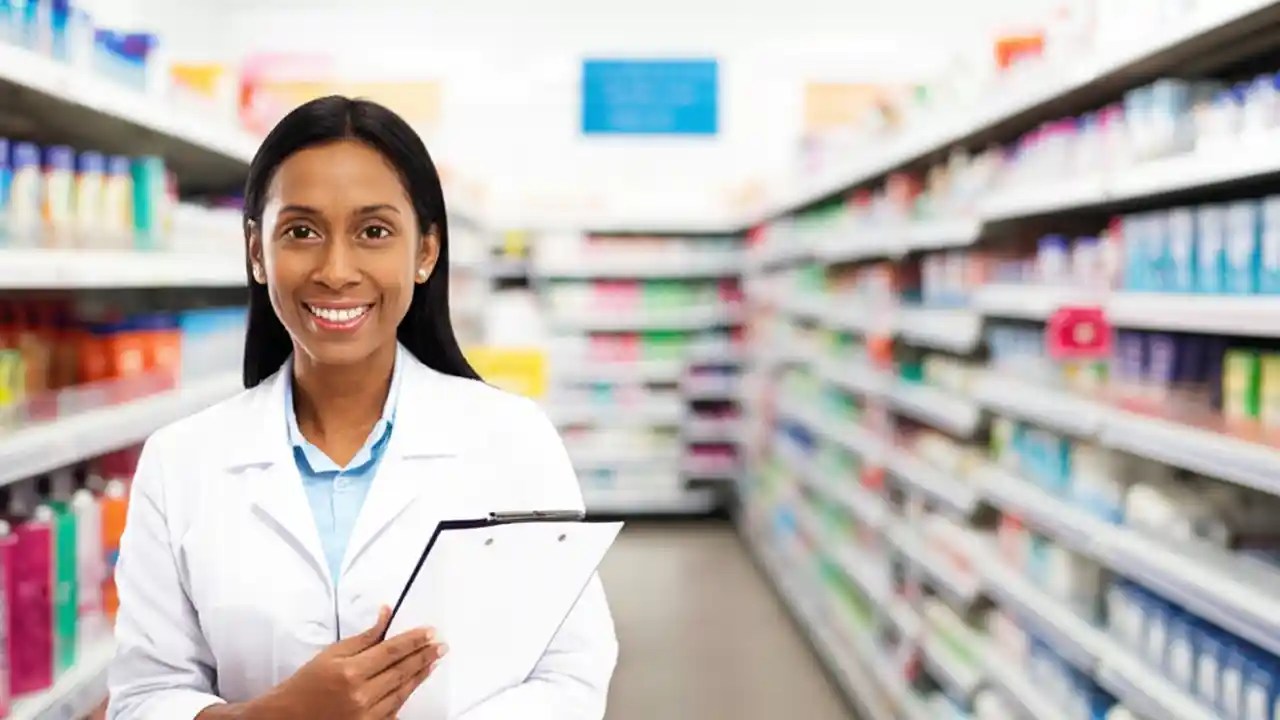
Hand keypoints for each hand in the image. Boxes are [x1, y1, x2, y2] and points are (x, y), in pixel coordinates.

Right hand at [247, 606, 447, 719]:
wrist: (287, 718)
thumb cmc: (305, 685)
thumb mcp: (331, 654)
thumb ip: (364, 637)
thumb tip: (385, 615)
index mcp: (350, 673)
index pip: (391, 651)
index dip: (414, 640)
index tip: (430, 632)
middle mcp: (360, 696)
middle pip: (401, 671)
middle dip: (424, 656)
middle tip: (441, 645)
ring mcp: (365, 716)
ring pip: (402, 692)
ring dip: (420, 675)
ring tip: (433, 661)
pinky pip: (393, 710)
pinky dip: (405, 695)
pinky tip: (414, 683)